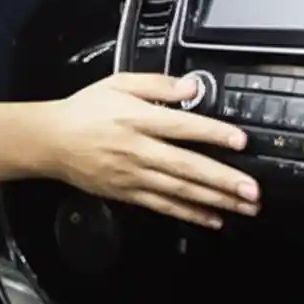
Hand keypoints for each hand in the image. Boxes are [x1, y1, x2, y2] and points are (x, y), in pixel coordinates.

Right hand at [39, 72, 259, 229]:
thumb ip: (156, 84)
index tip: (240, 141)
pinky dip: (189, 214)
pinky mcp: (127, 193)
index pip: (181, 126)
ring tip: (244, 208)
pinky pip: (163, 206)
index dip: (212, 133)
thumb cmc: (86, 110)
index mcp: (137, 119)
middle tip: (252, 190)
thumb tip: (191, 88)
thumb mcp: (118, 83)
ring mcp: (133, 175)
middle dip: (222, 179)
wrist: (51, 140)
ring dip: (214, 200)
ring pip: (179, 190)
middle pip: (186, 165)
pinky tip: (213, 219)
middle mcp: (137, 149)